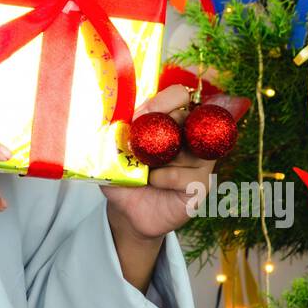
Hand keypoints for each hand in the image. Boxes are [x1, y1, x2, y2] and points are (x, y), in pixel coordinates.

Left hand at [102, 79, 250, 240]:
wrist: (128, 211)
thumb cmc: (124, 176)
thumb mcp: (112, 150)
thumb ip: (112, 132)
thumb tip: (106, 115)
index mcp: (171, 120)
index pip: (179, 95)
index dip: (161, 101)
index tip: (138, 116)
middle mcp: (189, 136)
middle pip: (189, 115)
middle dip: (162, 125)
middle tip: (142, 140)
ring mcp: (199, 160)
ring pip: (188, 146)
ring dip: (162, 155)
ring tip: (146, 165)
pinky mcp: (201, 184)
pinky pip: (183, 175)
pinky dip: (163, 177)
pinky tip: (153, 182)